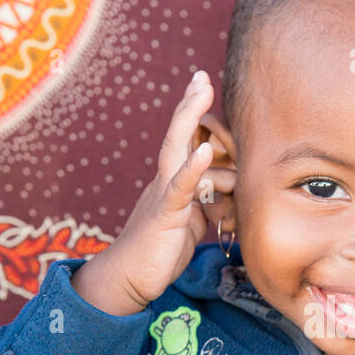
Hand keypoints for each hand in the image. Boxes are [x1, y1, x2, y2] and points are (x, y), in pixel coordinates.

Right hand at [71, 70, 236, 315]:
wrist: (128, 278)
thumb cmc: (159, 251)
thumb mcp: (190, 222)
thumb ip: (205, 202)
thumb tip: (227, 191)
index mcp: (171, 182)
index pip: (184, 142)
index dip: (193, 115)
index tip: (202, 86)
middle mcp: (164, 181)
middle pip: (177, 134)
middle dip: (190, 104)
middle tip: (201, 76)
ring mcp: (162, 195)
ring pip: (175, 149)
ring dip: (189, 119)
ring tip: (202, 92)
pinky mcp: (165, 215)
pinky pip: (179, 187)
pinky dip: (193, 167)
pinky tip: (204, 149)